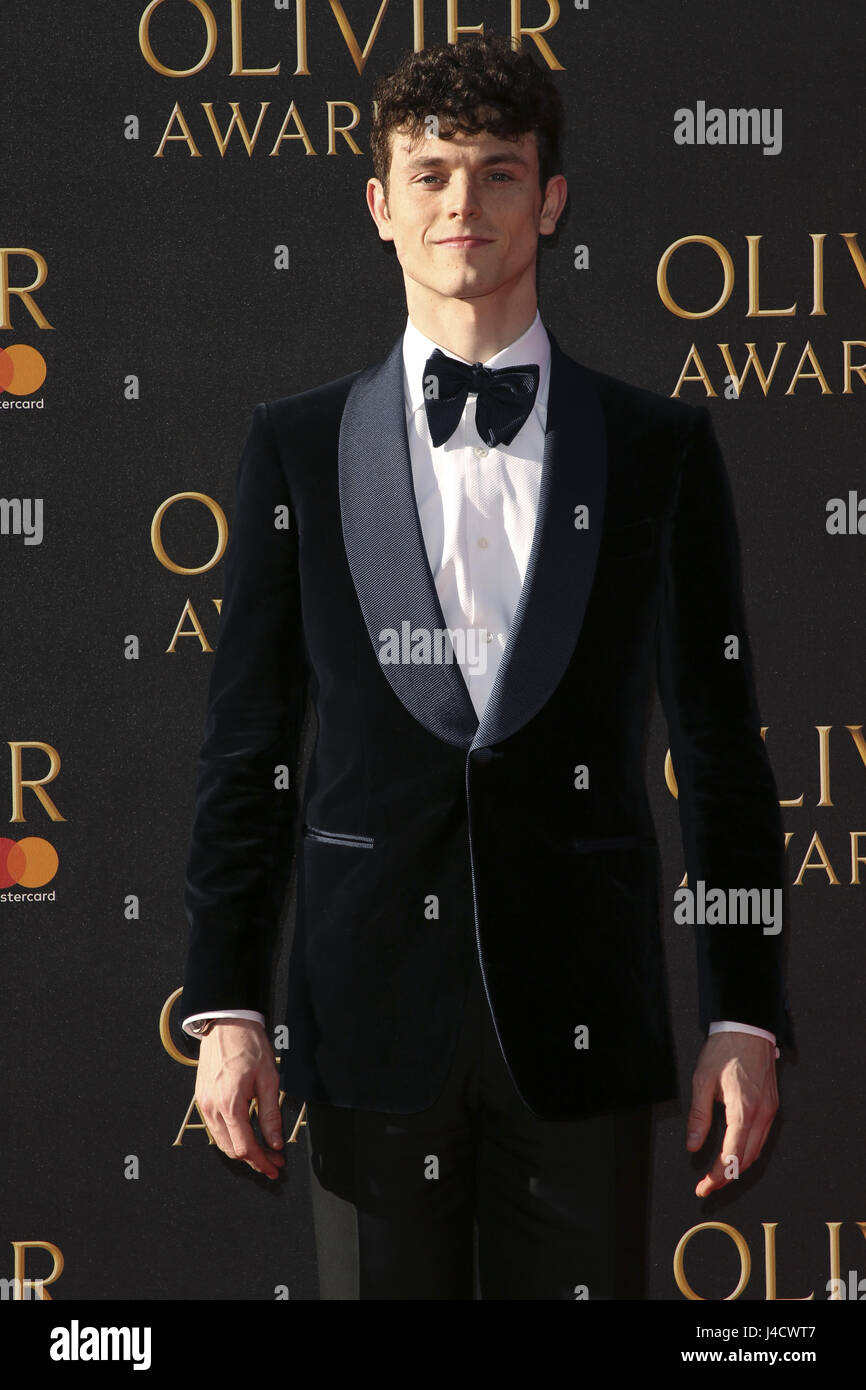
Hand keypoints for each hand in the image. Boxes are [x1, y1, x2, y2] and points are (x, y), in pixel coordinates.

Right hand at [195, 1020, 284, 1179]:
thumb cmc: (248, 1045)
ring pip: (222, 1141)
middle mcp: (212, 1107)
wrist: (226, 1024)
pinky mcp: (202, 1098)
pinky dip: (230, 1136)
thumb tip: (275, 1141)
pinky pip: (215, 1127)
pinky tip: (245, 1133)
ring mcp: (204, 1103)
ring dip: (241, 1150)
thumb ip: (271, 1114)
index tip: (275, 1167)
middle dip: (254, 1159)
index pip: (245, 1147)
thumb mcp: (269, 1079)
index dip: (262, 1162)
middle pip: (231, 1149)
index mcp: (230, 1103)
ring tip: (262, 1149)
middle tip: (273, 1159)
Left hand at [686, 1032, 778, 1196]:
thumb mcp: (703, 1081)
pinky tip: (733, 1154)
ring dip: (738, 1167)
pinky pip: (761, 1138)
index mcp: (744, 1110)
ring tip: (717, 1175)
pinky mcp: (771, 1106)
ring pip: (756, 1151)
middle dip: (726, 1177)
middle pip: (746, 1159)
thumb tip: (692, 1144)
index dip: (716, 1176)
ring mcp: (770, 1111)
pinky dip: (747, 1152)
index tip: (703, 1187)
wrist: (748, 1029)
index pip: (731, 1155)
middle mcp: (762, 1115)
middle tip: (706, 1186)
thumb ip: (699, 1116)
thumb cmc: (724, 1051)